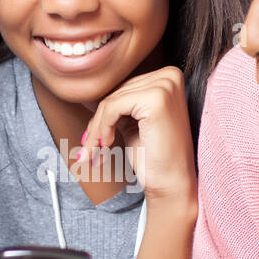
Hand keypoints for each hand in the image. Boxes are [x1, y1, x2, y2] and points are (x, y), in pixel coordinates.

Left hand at [79, 66, 195, 205]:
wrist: (171, 183)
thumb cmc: (154, 156)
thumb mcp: (133, 122)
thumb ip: (119, 105)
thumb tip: (87, 99)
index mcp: (168, 77)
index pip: (123, 88)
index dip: (104, 115)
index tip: (91, 138)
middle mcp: (170, 76)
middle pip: (116, 93)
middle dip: (98, 123)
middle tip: (88, 149)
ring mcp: (165, 85)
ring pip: (111, 100)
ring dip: (97, 129)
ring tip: (94, 152)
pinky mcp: (156, 98)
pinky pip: (113, 107)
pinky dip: (103, 127)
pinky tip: (107, 145)